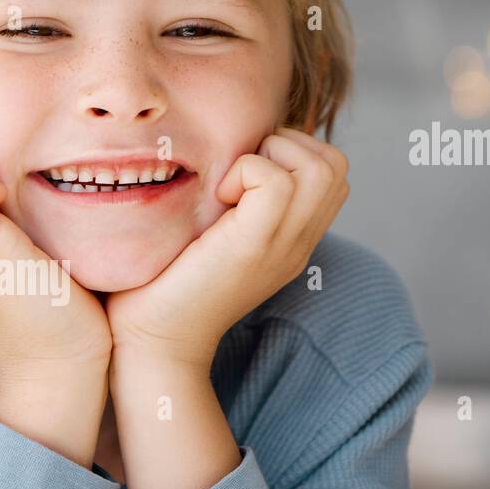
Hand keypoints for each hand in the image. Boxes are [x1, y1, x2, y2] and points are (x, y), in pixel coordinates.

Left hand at [105, 127, 348, 367]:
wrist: (153, 343)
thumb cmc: (161, 287)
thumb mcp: (208, 236)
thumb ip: (230, 203)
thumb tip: (218, 156)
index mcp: (291, 240)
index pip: (332, 173)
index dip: (291, 151)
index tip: (243, 173)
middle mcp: (297, 244)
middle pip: (336, 164)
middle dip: (288, 144)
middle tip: (240, 174)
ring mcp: (282, 246)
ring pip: (321, 167)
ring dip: (270, 156)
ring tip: (231, 187)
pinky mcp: (252, 246)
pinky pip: (277, 183)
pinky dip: (246, 171)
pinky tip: (218, 199)